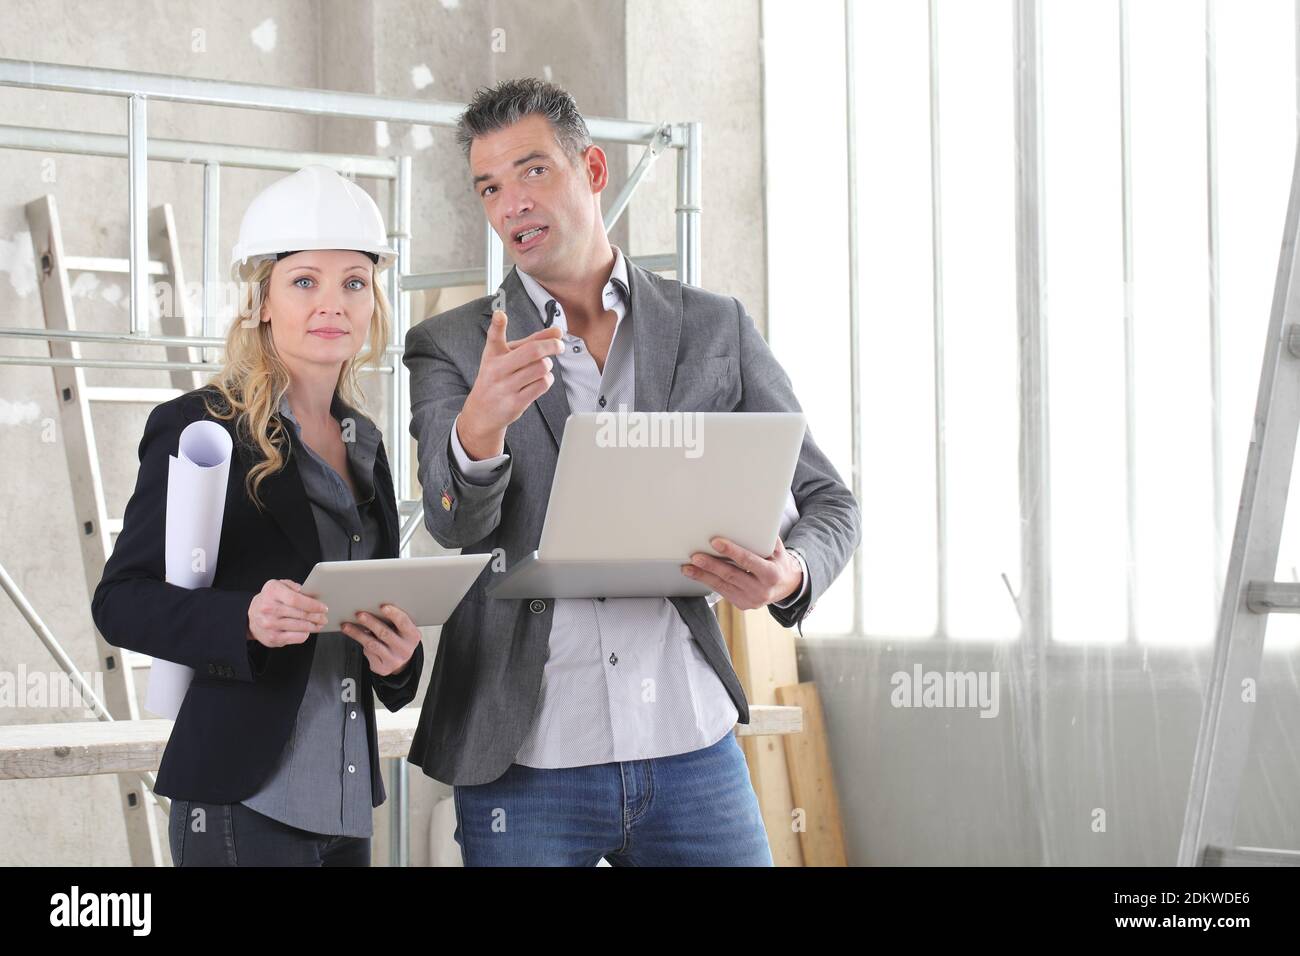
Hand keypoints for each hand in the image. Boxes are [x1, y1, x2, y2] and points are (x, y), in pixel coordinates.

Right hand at [247, 579, 327, 647]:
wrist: (250, 615)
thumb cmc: (270, 599)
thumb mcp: (279, 585)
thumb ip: (295, 587)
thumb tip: (312, 594)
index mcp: (272, 591)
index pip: (296, 599)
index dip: (313, 605)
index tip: (323, 607)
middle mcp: (268, 608)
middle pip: (300, 614)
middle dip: (317, 616)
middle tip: (324, 617)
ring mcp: (270, 625)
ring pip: (300, 627)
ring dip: (314, 626)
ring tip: (320, 624)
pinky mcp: (272, 638)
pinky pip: (296, 637)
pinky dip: (305, 634)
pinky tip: (308, 630)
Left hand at [341, 603, 420, 677]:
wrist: (400, 659)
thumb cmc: (399, 637)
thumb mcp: (403, 629)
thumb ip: (394, 620)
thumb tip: (373, 607)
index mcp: (413, 636)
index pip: (404, 623)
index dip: (393, 614)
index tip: (382, 606)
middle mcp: (405, 649)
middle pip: (385, 633)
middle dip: (371, 622)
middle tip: (359, 614)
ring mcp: (394, 660)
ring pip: (372, 645)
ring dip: (358, 633)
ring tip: (347, 626)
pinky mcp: (382, 668)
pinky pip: (368, 654)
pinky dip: (361, 643)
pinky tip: (354, 635)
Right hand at [458, 310, 564, 458]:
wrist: (481, 412)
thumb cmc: (497, 378)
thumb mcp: (506, 356)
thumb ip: (531, 342)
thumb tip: (557, 331)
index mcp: (493, 354)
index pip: (494, 337)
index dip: (497, 324)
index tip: (500, 315)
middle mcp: (497, 369)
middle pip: (532, 351)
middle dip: (552, 345)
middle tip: (559, 345)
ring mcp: (506, 387)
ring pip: (541, 368)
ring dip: (548, 366)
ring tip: (544, 366)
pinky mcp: (515, 402)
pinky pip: (542, 385)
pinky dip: (547, 380)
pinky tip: (542, 379)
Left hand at [682, 536, 802, 610]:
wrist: (786, 586)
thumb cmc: (778, 562)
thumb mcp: (777, 549)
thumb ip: (763, 537)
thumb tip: (746, 519)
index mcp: (771, 574)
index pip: (748, 561)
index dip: (731, 551)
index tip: (715, 542)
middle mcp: (761, 590)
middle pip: (731, 575)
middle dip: (711, 566)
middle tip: (695, 557)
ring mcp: (751, 600)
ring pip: (723, 586)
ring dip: (703, 576)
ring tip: (688, 567)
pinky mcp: (742, 604)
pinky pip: (722, 592)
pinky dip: (708, 582)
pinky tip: (697, 575)